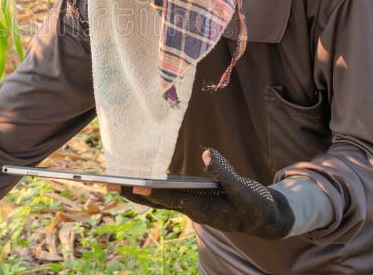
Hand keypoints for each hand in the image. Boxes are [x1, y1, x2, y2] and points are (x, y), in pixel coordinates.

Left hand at [110, 148, 294, 239]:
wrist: (264, 219)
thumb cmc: (255, 204)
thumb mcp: (245, 189)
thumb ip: (226, 172)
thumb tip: (207, 153)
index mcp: (205, 209)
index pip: (174, 200)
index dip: (156, 194)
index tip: (137, 186)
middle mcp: (193, 210)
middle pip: (158, 203)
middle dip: (134, 193)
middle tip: (109, 183)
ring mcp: (190, 207)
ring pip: (159, 202)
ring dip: (137, 193)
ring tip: (114, 183)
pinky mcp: (192, 202)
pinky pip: (166, 198)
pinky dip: (150, 191)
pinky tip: (136, 184)